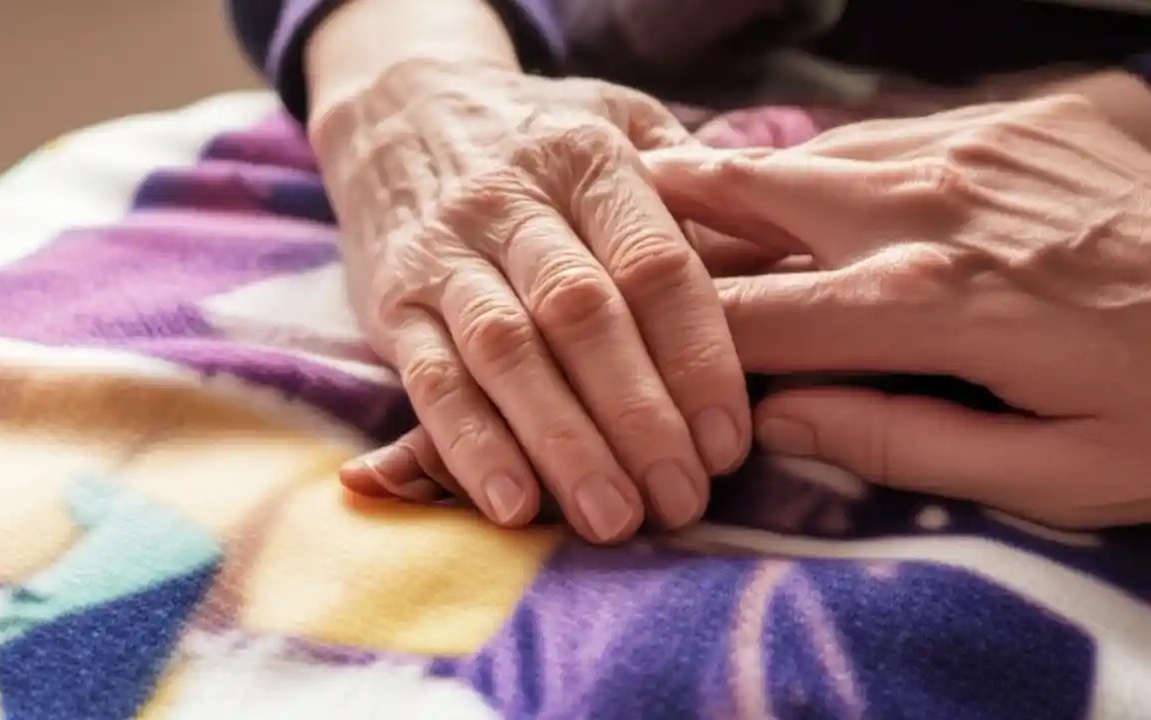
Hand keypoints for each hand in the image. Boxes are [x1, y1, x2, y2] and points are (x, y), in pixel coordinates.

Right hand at [316, 60, 750, 542]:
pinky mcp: (393, 305)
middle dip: (638, 417)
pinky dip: (472, 446)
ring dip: (564, 444)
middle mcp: (512, 201)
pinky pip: (432, 380)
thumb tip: (780, 284)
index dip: (697, 359)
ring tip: (612, 520)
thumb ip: (692, 198)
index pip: (655, 263)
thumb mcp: (621, 128)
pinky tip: (514, 504)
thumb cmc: (543, 144)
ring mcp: (445, 253)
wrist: (403, 115)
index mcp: (587, 159)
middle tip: (681, 500)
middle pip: (583, 315)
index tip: (729, 444)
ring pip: (508, 353)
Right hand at [645, 94, 1150, 528]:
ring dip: (756, 176)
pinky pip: (903, 125)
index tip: (625, 338)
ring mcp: (985, 140)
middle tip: (620, 202)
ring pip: (822, 148)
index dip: (675, 330)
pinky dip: (847, 157)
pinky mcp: (1037, 106)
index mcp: (925, 304)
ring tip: (699, 187)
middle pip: (759, 192)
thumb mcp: (1058, 474)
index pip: (749, 315)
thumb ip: (900, 443)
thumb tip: (782, 422)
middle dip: (680, 207)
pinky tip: (833, 180)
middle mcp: (932, 204)